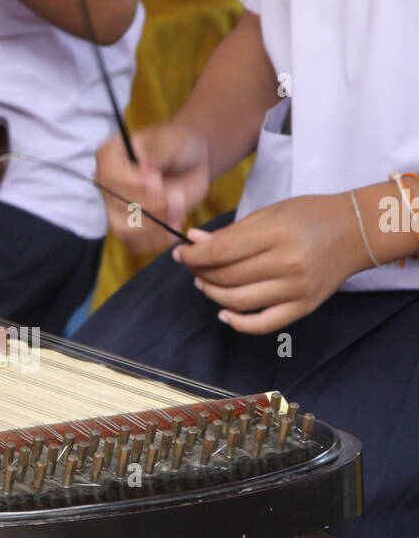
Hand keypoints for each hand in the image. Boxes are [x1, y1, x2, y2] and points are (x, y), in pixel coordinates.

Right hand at [96, 119, 211, 252]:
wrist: (190, 164)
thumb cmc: (180, 146)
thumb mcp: (173, 141)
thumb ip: (158, 152)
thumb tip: (144, 166)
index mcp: (110, 156)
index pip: (110, 177)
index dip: (133, 184)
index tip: (158, 180)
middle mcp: (107, 184)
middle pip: (117, 206)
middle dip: (150, 207)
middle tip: (178, 198)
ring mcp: (116, 208)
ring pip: (124, 229)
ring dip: (154, 227)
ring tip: (179, 213)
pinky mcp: (130, 226)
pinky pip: (136, 244)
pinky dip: (157, 240)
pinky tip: (175, 225)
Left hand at [173, 193, 366, 333]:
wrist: (357, 232)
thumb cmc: (312, 216)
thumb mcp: (271, 213)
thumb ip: (232, 231)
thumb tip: (194, 241)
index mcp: (277, 233)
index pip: (221, 251)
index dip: (194, 255)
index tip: (180, 253)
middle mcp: (288, 263)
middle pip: (227, 277)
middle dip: (201, 273)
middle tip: (193, 266)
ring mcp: (296, 289)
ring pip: (238, 301)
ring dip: (213, 295)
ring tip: (205, 283)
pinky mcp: (304, 307)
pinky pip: (264, 324)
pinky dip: (239, 323)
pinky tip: (224, 313)